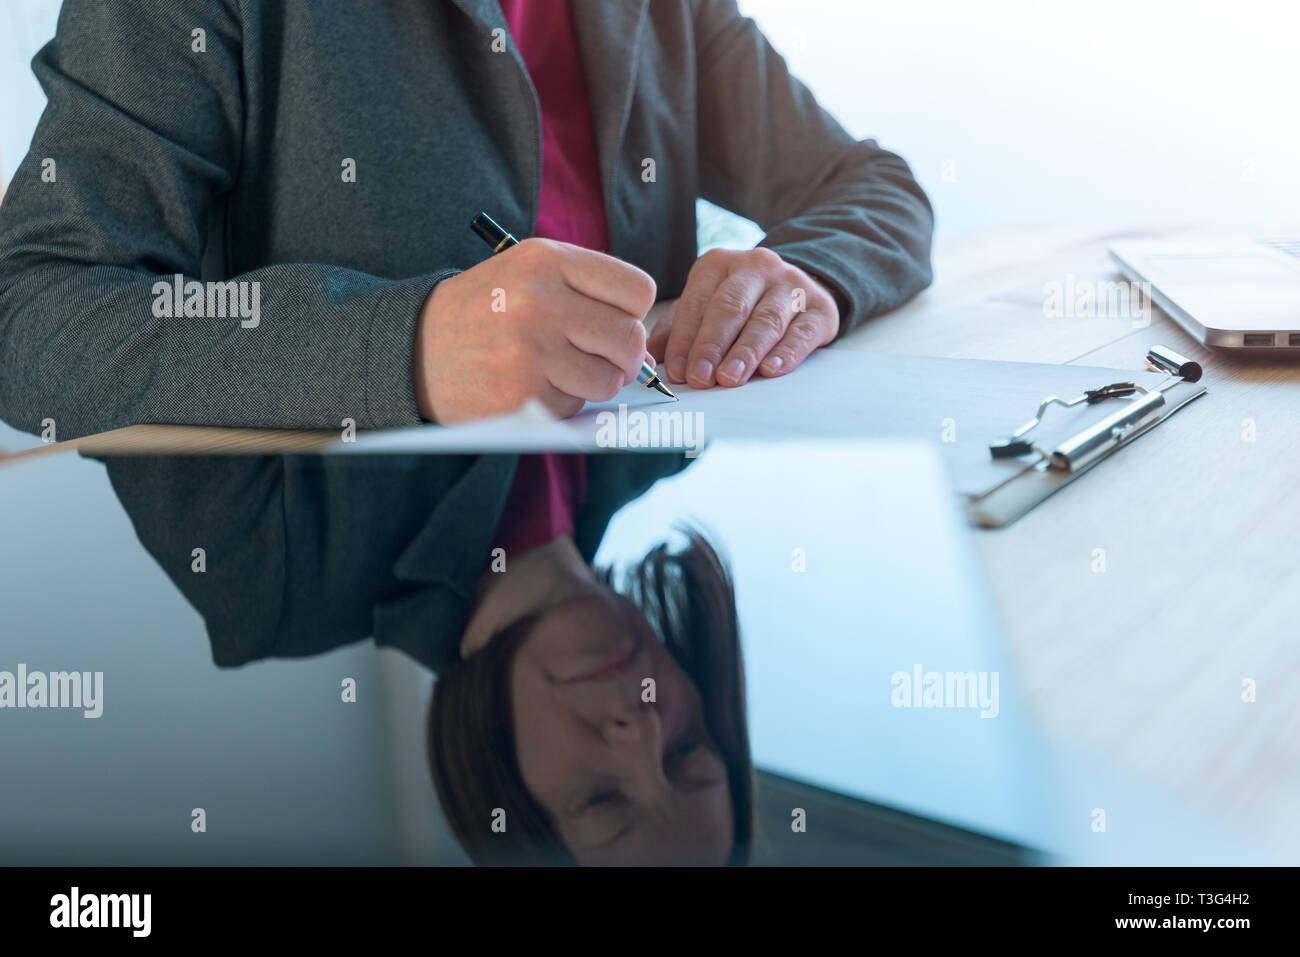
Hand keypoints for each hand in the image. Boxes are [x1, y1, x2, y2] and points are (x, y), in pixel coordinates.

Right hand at [413, 238, 656, 422]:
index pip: (637, 290)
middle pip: (629, 339)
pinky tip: (530, 386)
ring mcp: (530, 350)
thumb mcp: (529, 271)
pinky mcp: (520, 394)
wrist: (411, 346)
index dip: (632, 313)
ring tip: (558, 371)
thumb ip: (588, 292)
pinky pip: (574, 407)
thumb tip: (645, 347)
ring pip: (609, 380)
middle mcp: (540, 300)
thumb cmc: (484, 309)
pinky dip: (560, 403)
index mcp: (548, 260)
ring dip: (592, 384)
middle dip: (621, 356)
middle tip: (594, 358)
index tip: (610, 321)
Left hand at [647, 247, 838, 387]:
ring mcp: (791, 285)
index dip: (685, 339)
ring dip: (746, 352)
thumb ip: (677, 329)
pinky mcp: (819, 308)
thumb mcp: (705, 306)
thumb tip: (649, 358)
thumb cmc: (740, 304)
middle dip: (712, 346)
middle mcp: (756, 267)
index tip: (677, 372)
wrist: (797, 290)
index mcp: (718, 264)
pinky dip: (787, 352)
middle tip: (701, 378)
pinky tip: (772, 369)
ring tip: (731, 378)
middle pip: (731, 307)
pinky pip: (801, 331)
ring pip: (766, 319)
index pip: (698, 303)